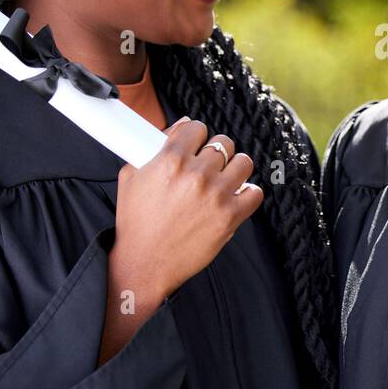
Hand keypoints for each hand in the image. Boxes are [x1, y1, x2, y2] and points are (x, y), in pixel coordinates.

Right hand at [108, 117, 262, 312]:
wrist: (143, 263)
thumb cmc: (135, 221)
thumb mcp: (131, 177)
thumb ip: (153, 146)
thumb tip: (183, 125)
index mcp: (170, 160)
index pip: (198, 127)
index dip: (196, 136)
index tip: (196, 146)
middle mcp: (196, 175)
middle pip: (223, 143)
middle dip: (216, 153)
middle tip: (208, 167)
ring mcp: (216, 195)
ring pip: (243, 162)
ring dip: (235, 169)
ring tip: (224, 181)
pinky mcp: (230, 217)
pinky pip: (255, 193)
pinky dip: (248, 194)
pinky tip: (235, 198)